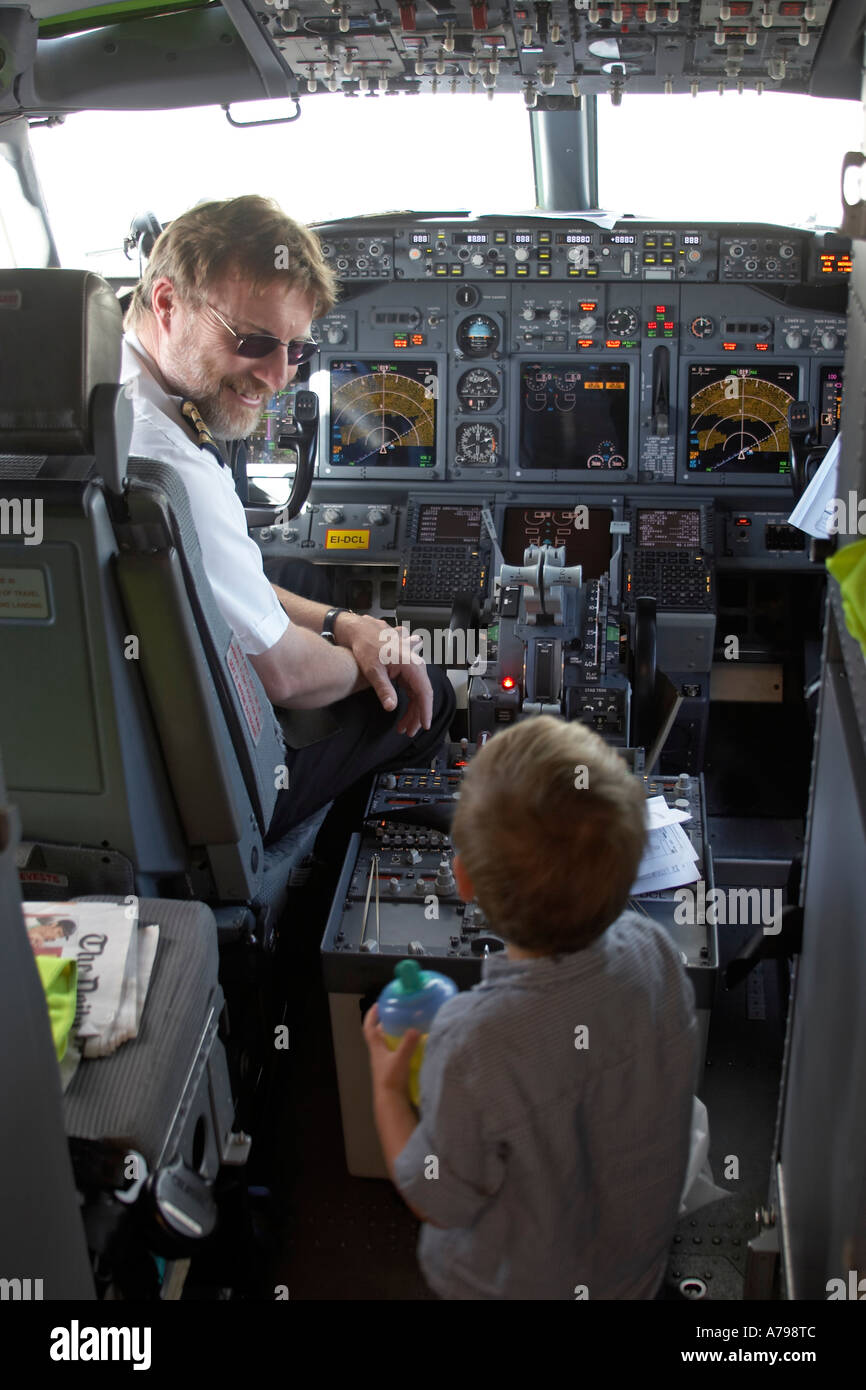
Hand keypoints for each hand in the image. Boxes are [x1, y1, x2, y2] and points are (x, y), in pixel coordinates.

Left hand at [335, 614, 431, 736]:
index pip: (424, 692)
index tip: (424, 725)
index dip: (425, 711)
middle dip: (417, 715)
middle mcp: (415, 665)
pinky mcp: (406, 670)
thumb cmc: (366, 645)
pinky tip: (404, 714)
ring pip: (418, 694)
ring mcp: (411, 667)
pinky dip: (409, 702)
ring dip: (413, 710)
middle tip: (409, 731)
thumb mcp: (373, 670)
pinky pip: (412, 689)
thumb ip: (383, 689)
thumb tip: (391, 705)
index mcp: (411, 664)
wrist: (359, 631)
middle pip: (422, 695)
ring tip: (404, 726)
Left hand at [362, 1003, 420, 1096]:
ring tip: (408, 1027)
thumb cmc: (391, 1080)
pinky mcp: (393, 1070)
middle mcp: (379, 1054)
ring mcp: (385, 1063)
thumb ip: (408, 1044)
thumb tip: (415, 1028)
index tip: (377, 1005)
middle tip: (398, 1015)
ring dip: (395, 1035)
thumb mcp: (400, 1059)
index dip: (371, 1016)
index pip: (368, 1029)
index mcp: (376, 1049)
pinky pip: (396, 1053)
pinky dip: (403, 1047)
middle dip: (386, 1024)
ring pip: (388, 1044)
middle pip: (379, 1035)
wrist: (390, 1101)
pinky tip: (414, 1047)